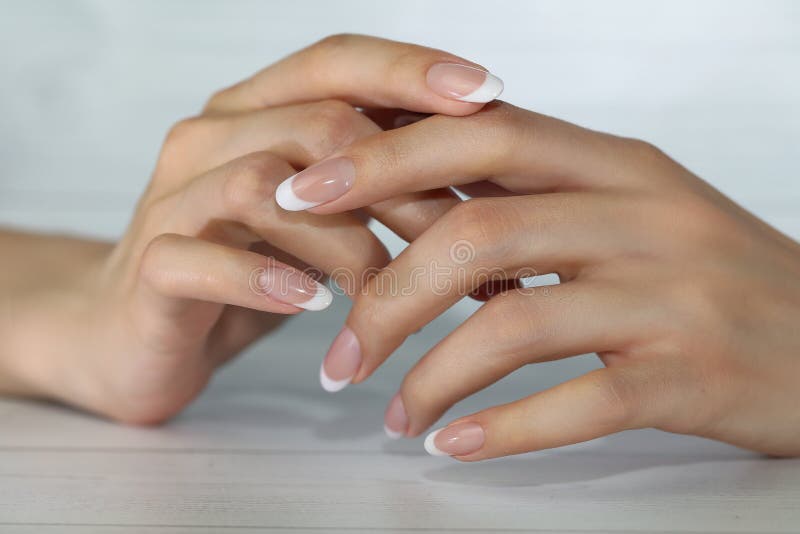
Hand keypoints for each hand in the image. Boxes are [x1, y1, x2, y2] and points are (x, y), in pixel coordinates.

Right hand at [1, 35, 504, 422]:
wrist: (130, 335)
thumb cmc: (243, 270)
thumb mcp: (315, 220)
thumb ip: (373, 186)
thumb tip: (480, 179)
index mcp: (253, 113)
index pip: (336, 63)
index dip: (412, 71)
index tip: (490, 96)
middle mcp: (209, 138)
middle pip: (317, 124)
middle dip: (404, 183)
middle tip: (461, 241)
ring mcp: (171, 200)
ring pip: (265, 186)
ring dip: (348, 240)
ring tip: (392, 289)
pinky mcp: (148, 266)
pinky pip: (201, 258)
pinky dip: (268, 281)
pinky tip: (318, 308)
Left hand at [278, 101, 799, 458]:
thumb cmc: (712, 276)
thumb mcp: (631, 210)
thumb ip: (534, 196)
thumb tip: (417, 201)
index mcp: (616, 164)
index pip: (479, 136)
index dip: (382, 161)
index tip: (306, 196)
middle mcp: (643, 216)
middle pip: (478, 231)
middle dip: (388, 294)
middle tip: (339, 353)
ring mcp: (670, 296)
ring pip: (515, 323)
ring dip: (432, 375)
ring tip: (393, 414)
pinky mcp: (691, 377)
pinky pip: (578, 402)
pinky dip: (501, 429)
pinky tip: (454, 447)